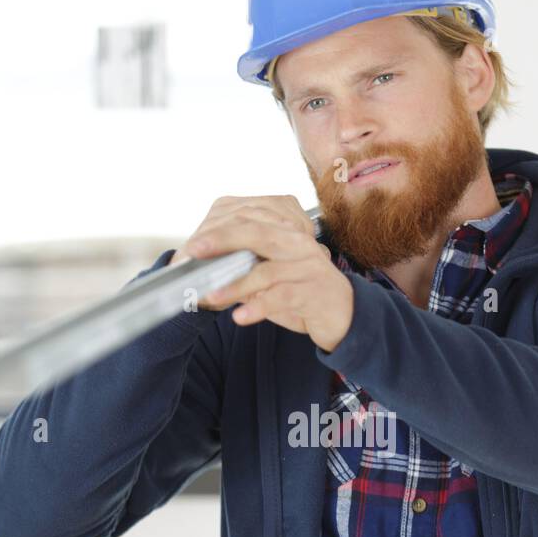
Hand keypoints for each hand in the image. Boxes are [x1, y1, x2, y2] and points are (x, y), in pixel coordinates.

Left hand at [170, 195, 353, 350]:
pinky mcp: (314, 292)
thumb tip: (205, 271)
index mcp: (286, 231)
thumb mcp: (270, 277)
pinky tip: (240, 317)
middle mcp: (298, 243)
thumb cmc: (302, 293)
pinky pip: (282, 297)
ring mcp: (307, 267)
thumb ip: (244, 269)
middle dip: (222, 241)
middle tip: (194, 253)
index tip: (193, 244)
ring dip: (235, 284)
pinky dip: (258, 308)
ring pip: (266, 270)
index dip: (219, 229)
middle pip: (257, 233)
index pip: (250, 219)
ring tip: (211, 296)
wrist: (345, 316)